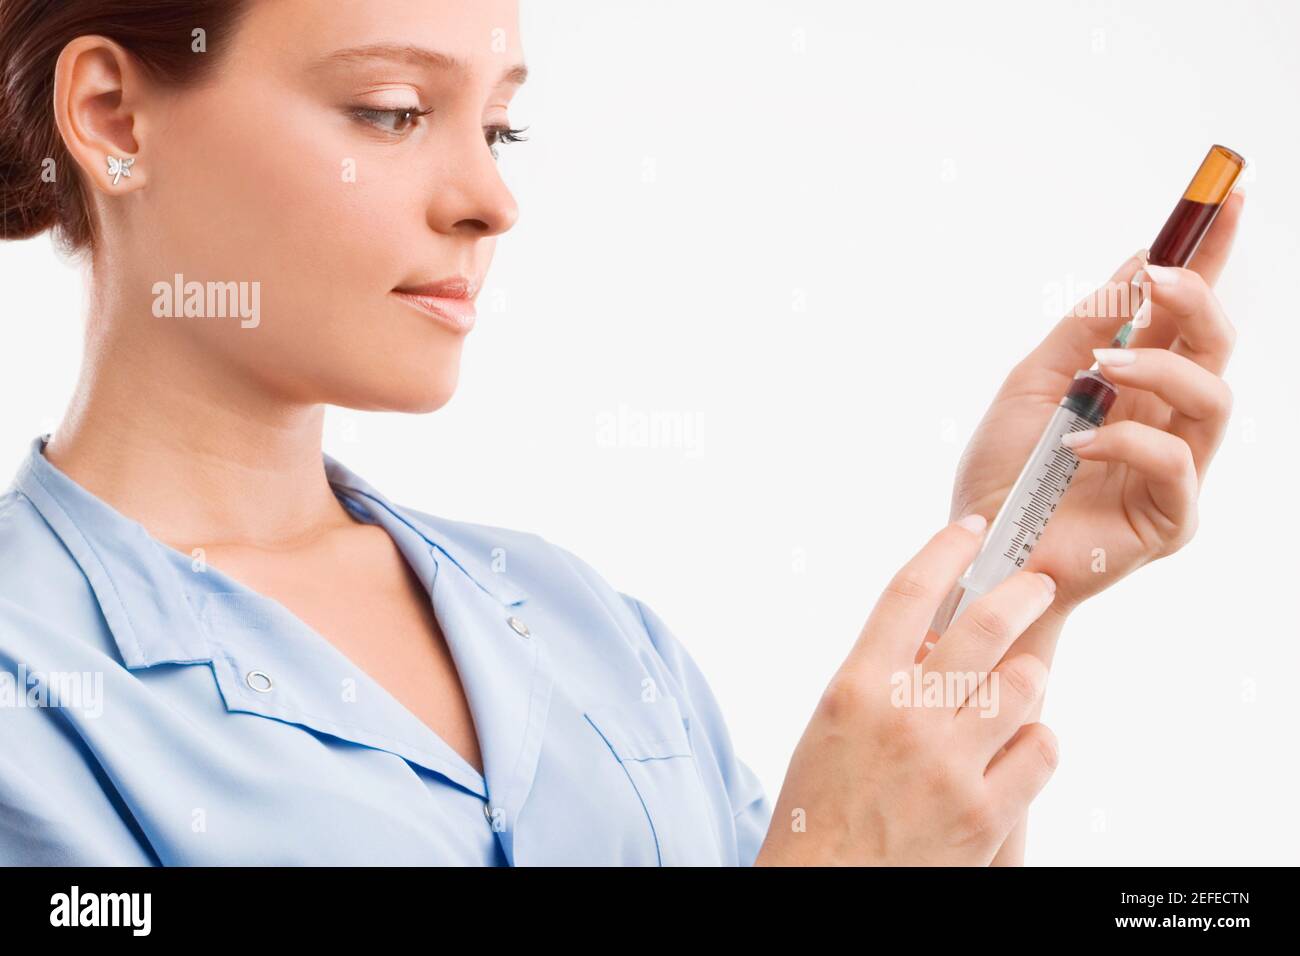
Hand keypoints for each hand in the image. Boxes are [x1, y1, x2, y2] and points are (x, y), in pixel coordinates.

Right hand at [755, 516, 1059, 865]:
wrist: (825, 886)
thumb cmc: (822, 806)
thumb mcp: (835, 725)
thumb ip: (881, 677)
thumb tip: (935, 639)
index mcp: (858, 688)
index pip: (910, 594)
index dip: (947, 550)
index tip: (971, 531)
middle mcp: (907, 717)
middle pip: (985, 625)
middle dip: (1022, 592)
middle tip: (1037, 584)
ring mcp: (952, 765)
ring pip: (1023, 684)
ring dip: (1026, 674)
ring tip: (1016, 682)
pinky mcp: (988, 813)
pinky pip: (1042, 750)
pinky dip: (1037, 741)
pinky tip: (1018, 745)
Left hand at [950, 191, 1243, 613]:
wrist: (979, 546)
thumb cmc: (1006, 469)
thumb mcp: (1036, 380)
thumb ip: (1087, 328)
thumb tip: (1137, 263)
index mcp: (1139, 381)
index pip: (1187, 311)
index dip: (1211, 254)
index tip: (1227, 194)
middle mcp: (1166, 417)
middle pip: (1215, 345)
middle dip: (1198, 296)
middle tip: (1159, 276)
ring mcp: (1174, 467)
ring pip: (1212, 398)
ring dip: (1160, 367)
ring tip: (1104, 367)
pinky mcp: (1171, 517)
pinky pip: (1176, 464)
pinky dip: (1126, 441)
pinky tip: (1079, 443)